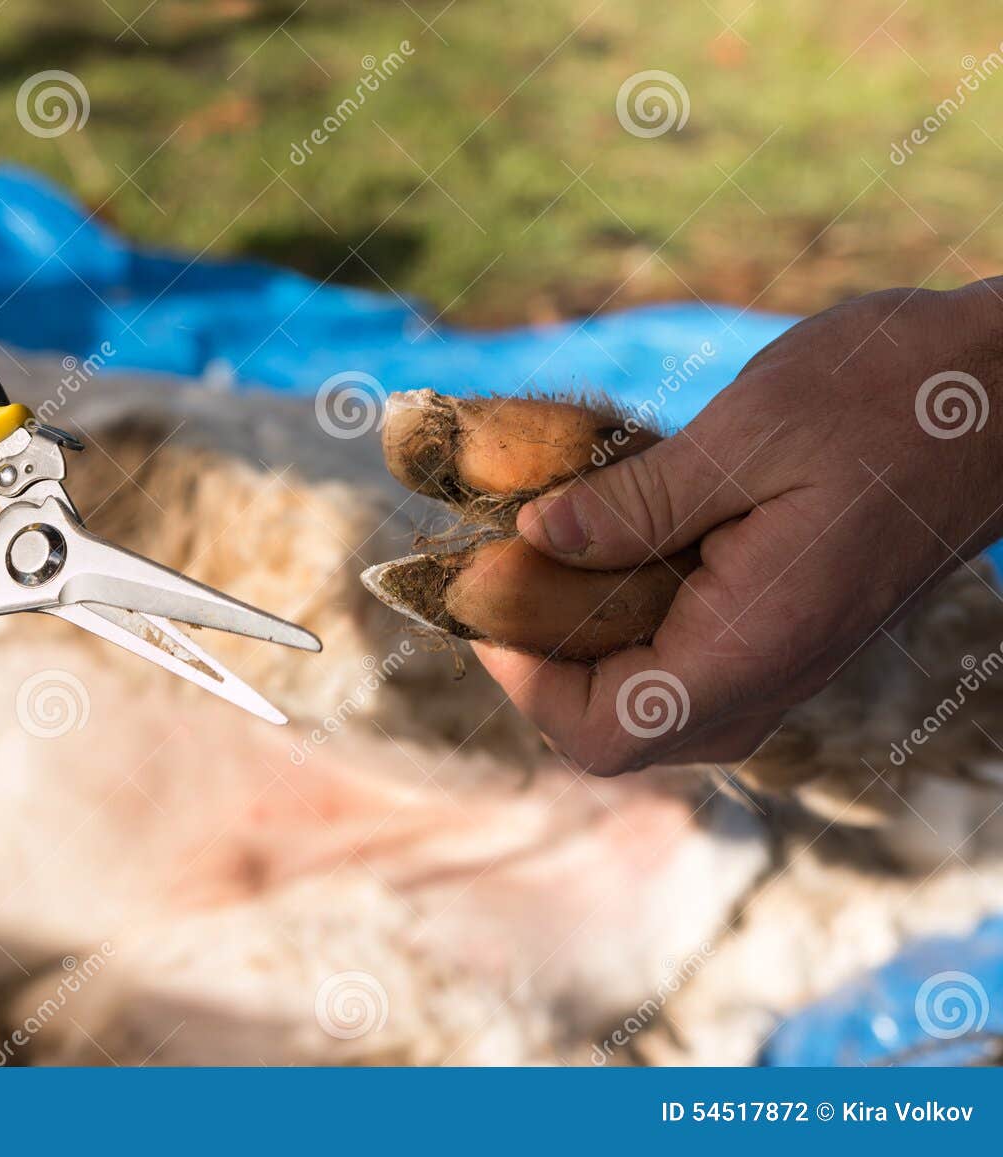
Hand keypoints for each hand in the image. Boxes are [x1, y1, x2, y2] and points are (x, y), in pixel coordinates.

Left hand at [475, 283, 1002, 773]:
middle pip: (611, 727)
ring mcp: (778, 661)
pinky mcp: (782, 628)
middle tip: (498, 557)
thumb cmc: (900, 397)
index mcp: (755, 650)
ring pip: (641, 696)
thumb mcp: (749, 433)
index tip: (480, 590)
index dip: (519, 679)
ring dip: (577, 629)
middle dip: (537, 653)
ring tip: (542, 536)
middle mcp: (767, 678)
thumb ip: (634, 502)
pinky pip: (680, 654)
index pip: (601, 734)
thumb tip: (533, 538)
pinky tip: (606, 525)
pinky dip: (624, 608)